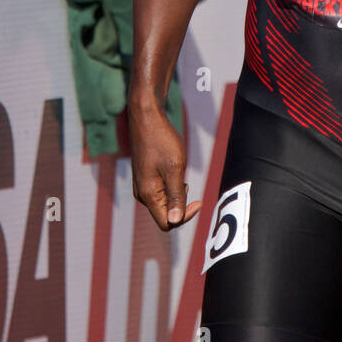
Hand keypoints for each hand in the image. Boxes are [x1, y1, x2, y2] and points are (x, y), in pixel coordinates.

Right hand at [129, 100, 200, 230]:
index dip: (184, 216)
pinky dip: (170, 187)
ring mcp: (141, 186)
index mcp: (148, 195)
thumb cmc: (161, 141)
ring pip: (162, 203)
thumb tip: (174, 222)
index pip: (167, 223)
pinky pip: (158, 192)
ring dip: (176, 195)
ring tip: (182, 176)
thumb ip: (176, 196)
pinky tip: (175, 172)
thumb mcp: (174, 168)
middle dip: (181, 206)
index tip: (199, 201)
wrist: (146, 118)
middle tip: (189, 183)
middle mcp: (142, 194)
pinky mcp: (143, 177)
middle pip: (164, 214)